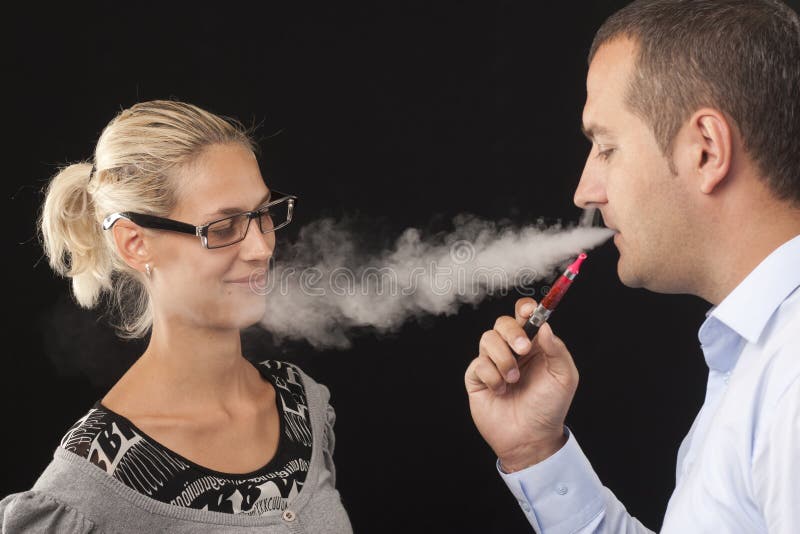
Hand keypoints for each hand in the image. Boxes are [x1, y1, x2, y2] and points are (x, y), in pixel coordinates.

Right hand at [464, 297, 578, 471]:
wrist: (530, 438)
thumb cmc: (549, 408)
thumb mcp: (564, 377)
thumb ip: (556, 348)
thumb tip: (544, 325)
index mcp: (534, 345)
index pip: (525, 316)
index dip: (525, 308)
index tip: (529, 311)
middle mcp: (512, 350)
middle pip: (503, 323)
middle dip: (512, 333)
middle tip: (523, 350)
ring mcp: (493, 362)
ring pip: (487, 339)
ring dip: (503, 359)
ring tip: (514, 379)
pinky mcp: (477, 377)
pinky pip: (478, 364)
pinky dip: (492, 376)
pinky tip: (501, 391)